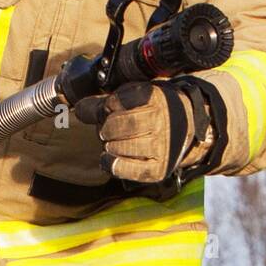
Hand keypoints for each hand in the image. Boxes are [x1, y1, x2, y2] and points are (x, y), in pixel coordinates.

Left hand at [74, 80, 210, 184]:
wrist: (187, 126)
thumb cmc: (153, 109)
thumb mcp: (134, 96)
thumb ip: (104, 102)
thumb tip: (78, 110)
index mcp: (154, 98)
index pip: (114, 103)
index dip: (106, 107)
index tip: (111, 109)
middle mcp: (160, 122)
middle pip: (114, 126)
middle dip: (105, 127)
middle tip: (110, 129)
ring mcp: (160, 148)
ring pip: (117, 147)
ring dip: (109, 145)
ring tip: (117, 141)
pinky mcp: (157, 169)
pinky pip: (124, 168)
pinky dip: (111, 163)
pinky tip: (110, 157)